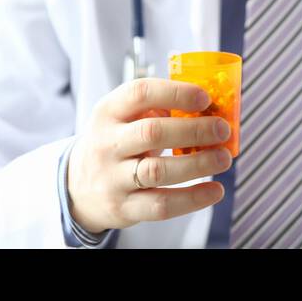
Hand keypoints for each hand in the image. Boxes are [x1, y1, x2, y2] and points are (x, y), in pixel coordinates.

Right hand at [67, 78, 232, 233]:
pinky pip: (161, 204)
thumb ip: (157, 109)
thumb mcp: (123, 119)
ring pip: (158, 171)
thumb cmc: (115, 144)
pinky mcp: (123, 207)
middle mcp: (107, 144)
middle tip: (223, 130)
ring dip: (198, 164)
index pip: (140, 93)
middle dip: (194, 130)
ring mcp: (112, 178)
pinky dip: (193, 198)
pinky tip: (214, 190)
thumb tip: (208, 109)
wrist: (78, 187)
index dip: (175, 93)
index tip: (205, 97)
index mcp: (109, 112)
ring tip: (223, 158)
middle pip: (152, 133)